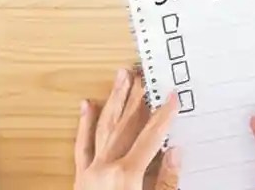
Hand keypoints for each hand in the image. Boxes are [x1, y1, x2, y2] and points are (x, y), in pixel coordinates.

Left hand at [74, 68, 180, 189]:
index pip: (151, 137)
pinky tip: (87, 105)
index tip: (171, 96)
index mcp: (127, 174)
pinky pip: (81, 146)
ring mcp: (90, 170)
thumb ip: (166, 182)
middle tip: (143, 75)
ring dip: (114, 100)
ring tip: (120, 79)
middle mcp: (106, 167)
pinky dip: (85, 124)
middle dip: (136, 97)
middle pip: (125, 124)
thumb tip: (175, 155)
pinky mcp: (79, 177)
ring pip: (103, 127)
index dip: (163, 115)